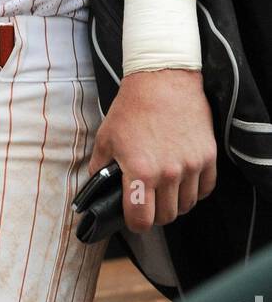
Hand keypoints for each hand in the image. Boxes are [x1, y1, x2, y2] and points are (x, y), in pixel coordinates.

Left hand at [88, 69, 216, 232]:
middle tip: (148, 199)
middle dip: (155, 213)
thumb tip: (94, 191)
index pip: (141, 220)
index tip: (132, 215)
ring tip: (164, 187)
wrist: (162, 79)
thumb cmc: (131, 107)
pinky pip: (205, 189)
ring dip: (175, 202)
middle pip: (166, 217)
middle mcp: (168, 173)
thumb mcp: (106, 136)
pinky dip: (194, 190)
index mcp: (140, 171)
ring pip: (187, 205)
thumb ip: (99, 168)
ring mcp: (191, 165)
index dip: (134, 223)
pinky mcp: (208, 156)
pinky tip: (182, 179)